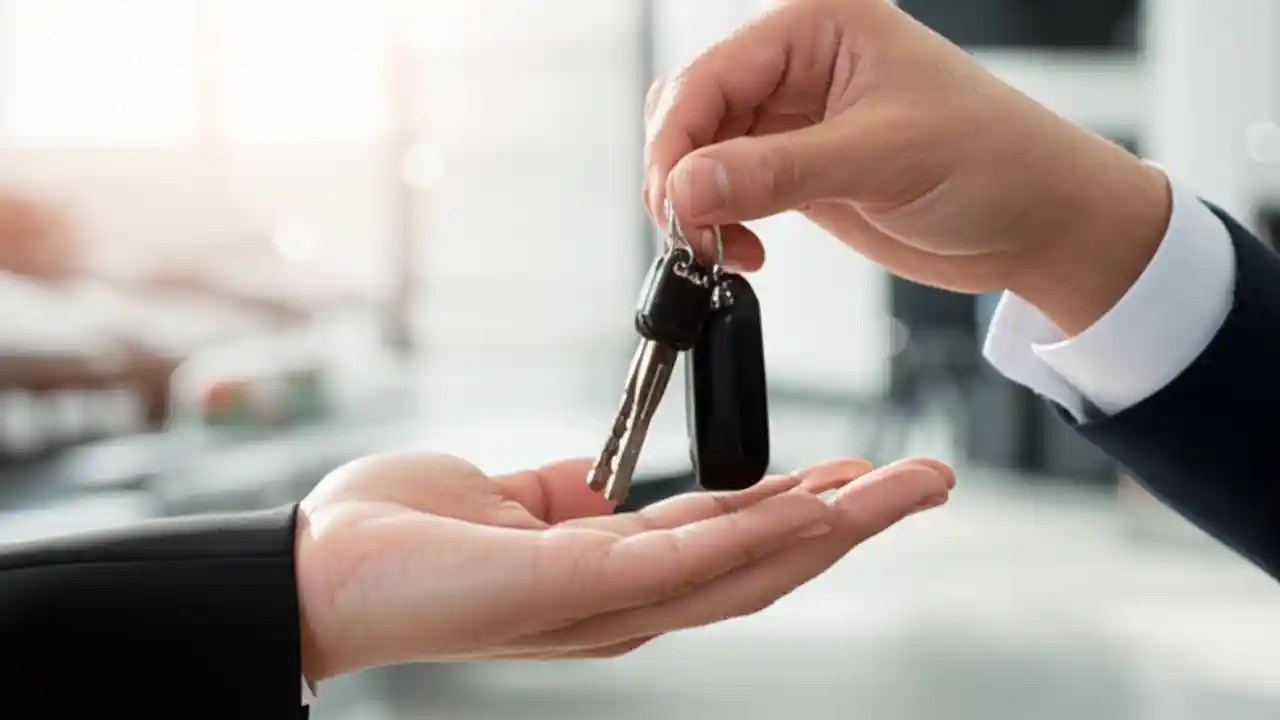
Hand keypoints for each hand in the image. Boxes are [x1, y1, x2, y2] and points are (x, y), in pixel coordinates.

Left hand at [294, 451, 952, 681]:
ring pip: (743, 567)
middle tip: (928, 482)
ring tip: (901, 490)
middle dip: (853, 524)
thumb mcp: (513, 499)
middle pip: (763, 562)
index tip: (861, 474)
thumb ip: (577, 496)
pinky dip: (753, 533)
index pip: (732, 540)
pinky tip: (809, 506)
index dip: (803, 510)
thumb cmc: (407, 537)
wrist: (322, 568)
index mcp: (616, 573)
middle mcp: (627, 601)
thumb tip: (615, 483)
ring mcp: (605, 602)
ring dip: (831, 528)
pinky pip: (680, 558)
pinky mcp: (570, 586)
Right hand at [645, 0, 1170, 334]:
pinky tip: (742, 253)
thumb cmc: (994, 160)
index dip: (678, 142)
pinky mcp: (796, 171)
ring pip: (701, 158)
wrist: (1040, 222)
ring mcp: (792, 121)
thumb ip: (777, 173)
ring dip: (696, 208)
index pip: (709, 76)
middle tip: (692, 234)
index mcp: (816, 27)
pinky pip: (727, 193)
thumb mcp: (882, 158)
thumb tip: (687, 187)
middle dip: (680, 177)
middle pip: (692, 114)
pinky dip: (719, 226)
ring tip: (720, 251)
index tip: (674, 203)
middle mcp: (796, 67)